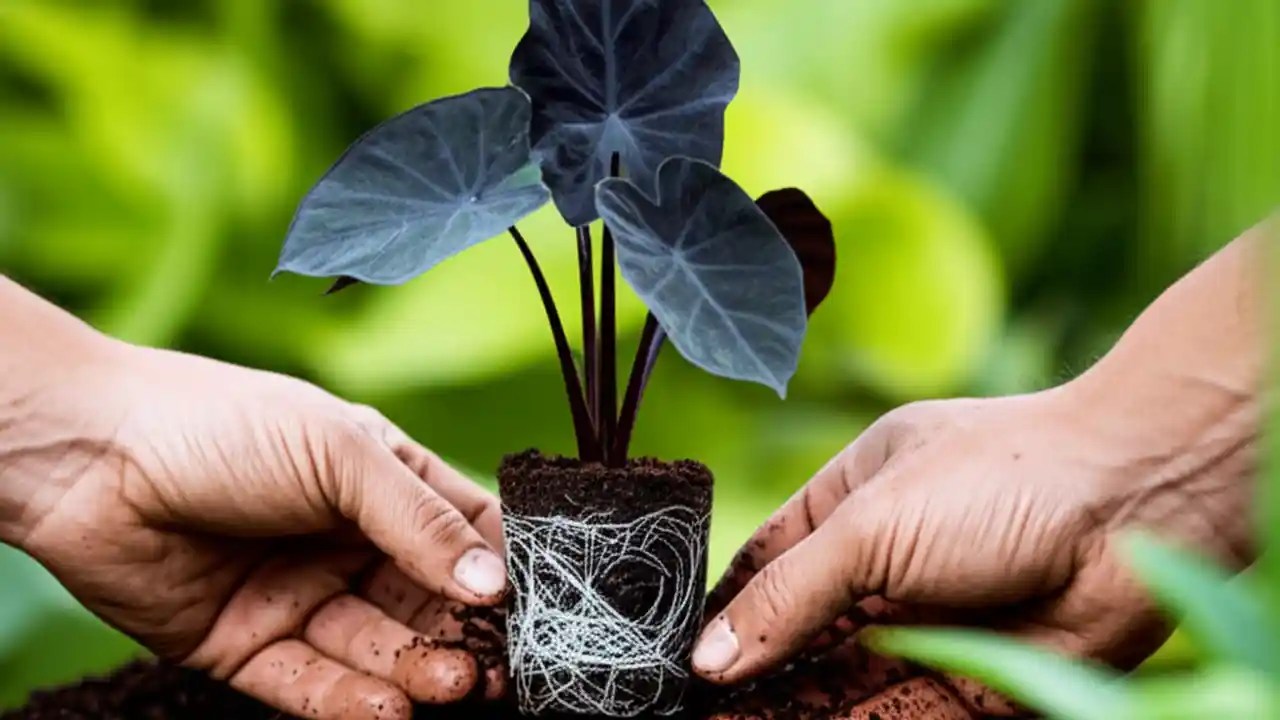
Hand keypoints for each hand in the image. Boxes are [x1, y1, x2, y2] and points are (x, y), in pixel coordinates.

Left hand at [3, 339, 507, 719]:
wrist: (90, 455)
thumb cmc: (226, 425)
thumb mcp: (342, 454)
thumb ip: (420, 521)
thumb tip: (495, 584)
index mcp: (382, 482)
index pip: (466, 533)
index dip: (505, 571)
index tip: (544, 609)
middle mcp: (348, 543)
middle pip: (429, 604)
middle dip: (466, 637)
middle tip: (499, 669)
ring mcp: (300, 597)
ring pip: (378, 650)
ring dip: (420, 672)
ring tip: (454, 684)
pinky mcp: (249, 647)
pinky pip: (312, 685)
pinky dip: (352, 702)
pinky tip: (390, 709)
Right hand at [692, 386, 1255, 714]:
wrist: (1140, 506)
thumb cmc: (1000, 479)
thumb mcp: (870, 525)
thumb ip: (786, 597)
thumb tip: (708, 659)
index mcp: (851, 500)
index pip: (766, 565)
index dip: (721, 611)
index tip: (675, 659)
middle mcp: (884, 565)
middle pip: (796, 635)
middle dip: (749, 676)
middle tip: (696, 713)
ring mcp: (925, 626)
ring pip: (838, 686)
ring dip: (788, 710)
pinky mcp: (969, 685)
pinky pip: (892, 717)